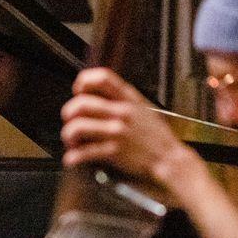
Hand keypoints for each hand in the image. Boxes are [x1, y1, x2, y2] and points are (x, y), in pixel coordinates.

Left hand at [60, 68, 200, 188]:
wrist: (170, 159)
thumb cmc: (156, 136)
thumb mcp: (143, 108)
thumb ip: (123, 99)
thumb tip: (99, 95)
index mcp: (129, 99)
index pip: (102, 77)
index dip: (84, 81)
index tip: (78, 90)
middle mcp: (121, 112)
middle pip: (81, 104)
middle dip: (68, 114)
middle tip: (70, 122)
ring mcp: (117, 132)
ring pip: (77, 127)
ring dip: (68, 136)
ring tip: (72, 143)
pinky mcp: (113, 152)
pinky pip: (83, 153)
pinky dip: (72, 158)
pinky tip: (72, 160)